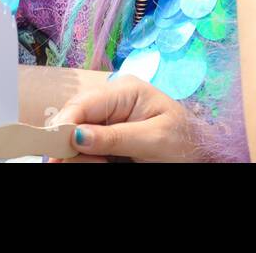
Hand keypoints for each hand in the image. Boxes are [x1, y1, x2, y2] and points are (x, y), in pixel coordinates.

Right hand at [49, 76, 201, 162]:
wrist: (199, 154)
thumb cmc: (183, 142)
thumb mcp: (154, 140)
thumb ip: (116, 137)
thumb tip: (78, 135)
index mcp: (125, 90)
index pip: (84, 103)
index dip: (64, 126)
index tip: (56, 153)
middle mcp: (111, 99)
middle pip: (73, 119)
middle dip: (73, 145)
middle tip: (92, 165)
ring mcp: (107, 117)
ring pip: (75, 135)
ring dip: (80, 156)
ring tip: (105, 165)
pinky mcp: (106, 135)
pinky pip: (85, 146)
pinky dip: (87, 159)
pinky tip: (103, 164)